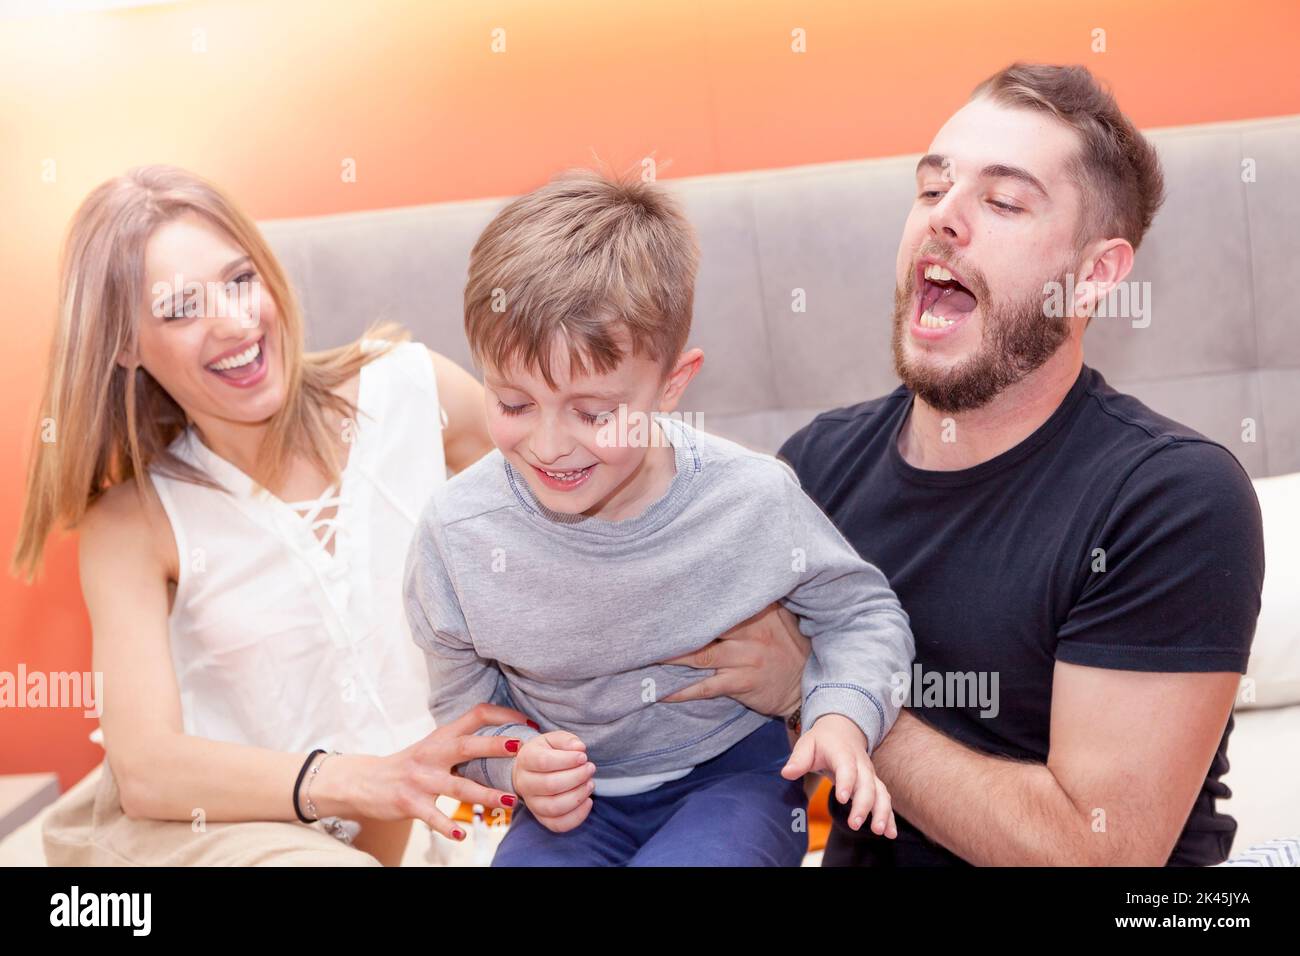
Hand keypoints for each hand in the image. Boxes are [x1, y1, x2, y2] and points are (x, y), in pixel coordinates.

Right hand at [335, 702, 527, 841]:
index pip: (476, 714)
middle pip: (467, 746)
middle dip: (495, 747)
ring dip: (485, 795)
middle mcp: (432, 753)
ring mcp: (420, 778)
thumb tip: (505, 743)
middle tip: (522, 751)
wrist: (364, 781)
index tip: (528, 725)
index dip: (503, 716)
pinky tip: (462, 834)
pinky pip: (432, 816)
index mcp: (442, 735)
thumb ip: (462, 743)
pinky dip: (447, 826)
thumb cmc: (409, 764)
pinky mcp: (409, 802)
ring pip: (458, 787)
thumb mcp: (434, 746)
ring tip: (509, 802)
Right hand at [511, 731, 595, 832]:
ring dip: (578, 796)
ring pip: (554, 807)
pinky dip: (577, 816)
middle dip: (577, 777)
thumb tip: (579, 748)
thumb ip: (566, 740)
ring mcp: (531, 803)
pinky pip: (558, 825)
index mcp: (526, 759)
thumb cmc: (546, 752)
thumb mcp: (554, 739)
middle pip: (550, 785)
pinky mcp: (541, 818)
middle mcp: (524, 783)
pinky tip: (588, 801)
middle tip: (590, 768)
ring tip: (590, 784)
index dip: (567, 760)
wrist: (532, 771)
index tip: (583, 756)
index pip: (544, 762)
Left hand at [658, 603, 809, 716]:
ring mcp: (745, 658)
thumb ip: (755, 600)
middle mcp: (750, 632)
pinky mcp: (742, 683)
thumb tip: (725, 577)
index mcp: (758, 611)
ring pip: (699, 655)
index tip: (664, 592)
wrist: (806, 686)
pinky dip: (682, 690)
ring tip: (643, 653)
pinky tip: (661, 691)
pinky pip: (705, 687)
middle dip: (673, 626)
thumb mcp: (779, 617)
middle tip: (643, 622)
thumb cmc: (788, 647)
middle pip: (703, 625)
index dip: (691, 595)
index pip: (720, 600)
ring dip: (670, 656)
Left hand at [781, 713, 896, 837]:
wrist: (843, 730)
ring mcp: (870, 775)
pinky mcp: (875, 785)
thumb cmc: (822, 741)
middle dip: (862, 805)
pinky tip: (890, 833)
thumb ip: (798, 759)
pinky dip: (889, 816)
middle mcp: (861, 765)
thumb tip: (786, 773)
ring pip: (881, 793)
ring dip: (881, 812)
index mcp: (843, 753)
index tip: (842, 798)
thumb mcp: (807, 744)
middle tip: (854, 824)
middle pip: (867, 785)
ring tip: (878, 831)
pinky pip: (884, 800)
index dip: (846, 782)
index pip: (847, 768)